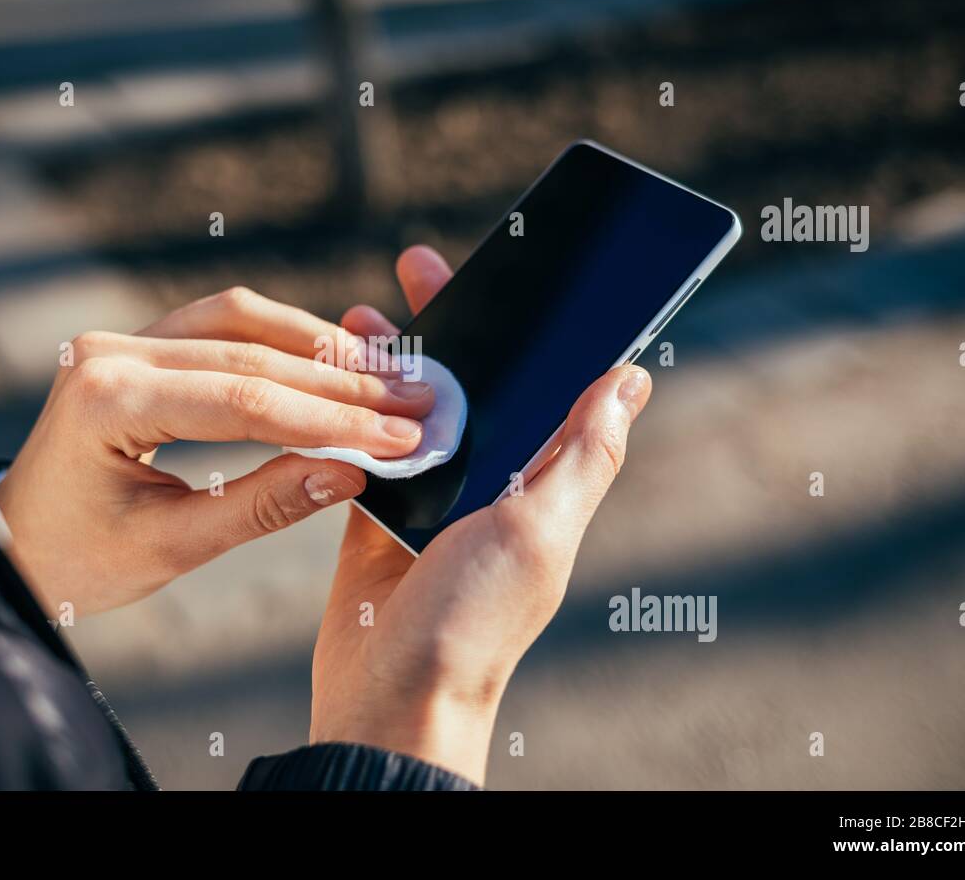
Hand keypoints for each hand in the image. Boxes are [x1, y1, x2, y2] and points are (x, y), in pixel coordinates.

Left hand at [0, 286, 435, 616]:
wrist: (17, 543)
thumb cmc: (80, 559)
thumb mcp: (171, 546)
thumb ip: (261, 506)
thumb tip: (351, 473)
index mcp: (107, 400)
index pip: (244, 400)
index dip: (332, 418)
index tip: (400, 435)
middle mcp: (111, 351)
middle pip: (251, 351)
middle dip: (342, 379)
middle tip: (416, 399)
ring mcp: (123, 338)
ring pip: (243, 319)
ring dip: (320, 347)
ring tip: (389, 375)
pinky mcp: (139, 341)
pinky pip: (224, 324)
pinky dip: (285, 341)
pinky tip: (334, 361)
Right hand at [310, 247, 651, 784]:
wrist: (393, 695)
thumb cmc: (474, 623)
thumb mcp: (538, 531)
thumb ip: (580, 457)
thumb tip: (632, 379)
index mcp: (540, 479)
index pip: (549, 384)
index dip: (536, 326)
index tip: (514, 271)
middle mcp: (493, 481)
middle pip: (478, 383)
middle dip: (453, 324)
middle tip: (418, 268)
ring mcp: (434, 494)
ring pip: (417, 406)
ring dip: (395, 360)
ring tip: (363, 316)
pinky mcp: (380, 511)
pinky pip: (368, 444)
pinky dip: (353, 409)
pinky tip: (332, 374)